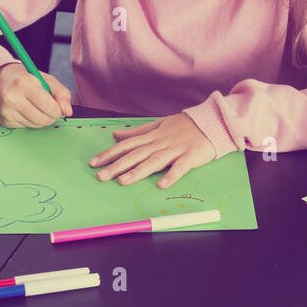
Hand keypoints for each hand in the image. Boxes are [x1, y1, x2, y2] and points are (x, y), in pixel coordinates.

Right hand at [0, 62, 73, 127]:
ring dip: (41, 119)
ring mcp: (6, 110)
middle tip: (49, 109)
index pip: (49, 106)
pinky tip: (26, 111)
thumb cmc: (25, 79)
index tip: (58, 108)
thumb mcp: (45, 79)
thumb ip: (61, 93)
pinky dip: (30, 121)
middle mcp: (12, 97)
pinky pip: (25, 127)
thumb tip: (68, 111)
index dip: (58, 110)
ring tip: (37, 108)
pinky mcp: (4, 120)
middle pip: (43, 119)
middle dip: (51, 116)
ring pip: (35, 125)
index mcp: (25, 83)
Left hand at [88, 114, 215, 187]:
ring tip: (123, 181)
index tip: (94, 163)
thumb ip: (138, 131)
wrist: (212, 121)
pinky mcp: (191, 156)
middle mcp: (161, 142)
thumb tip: (116, 135)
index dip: (110, 153)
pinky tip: (161, 184)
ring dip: (138, 171)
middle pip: (136, 154)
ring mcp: (176, 149)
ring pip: (154, 161)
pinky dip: (171, 175)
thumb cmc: (185, 125)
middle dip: (117, 165)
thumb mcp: (159, 124)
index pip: (127, 144)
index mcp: (153, 135)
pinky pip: (180, 167)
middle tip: (101, 176)